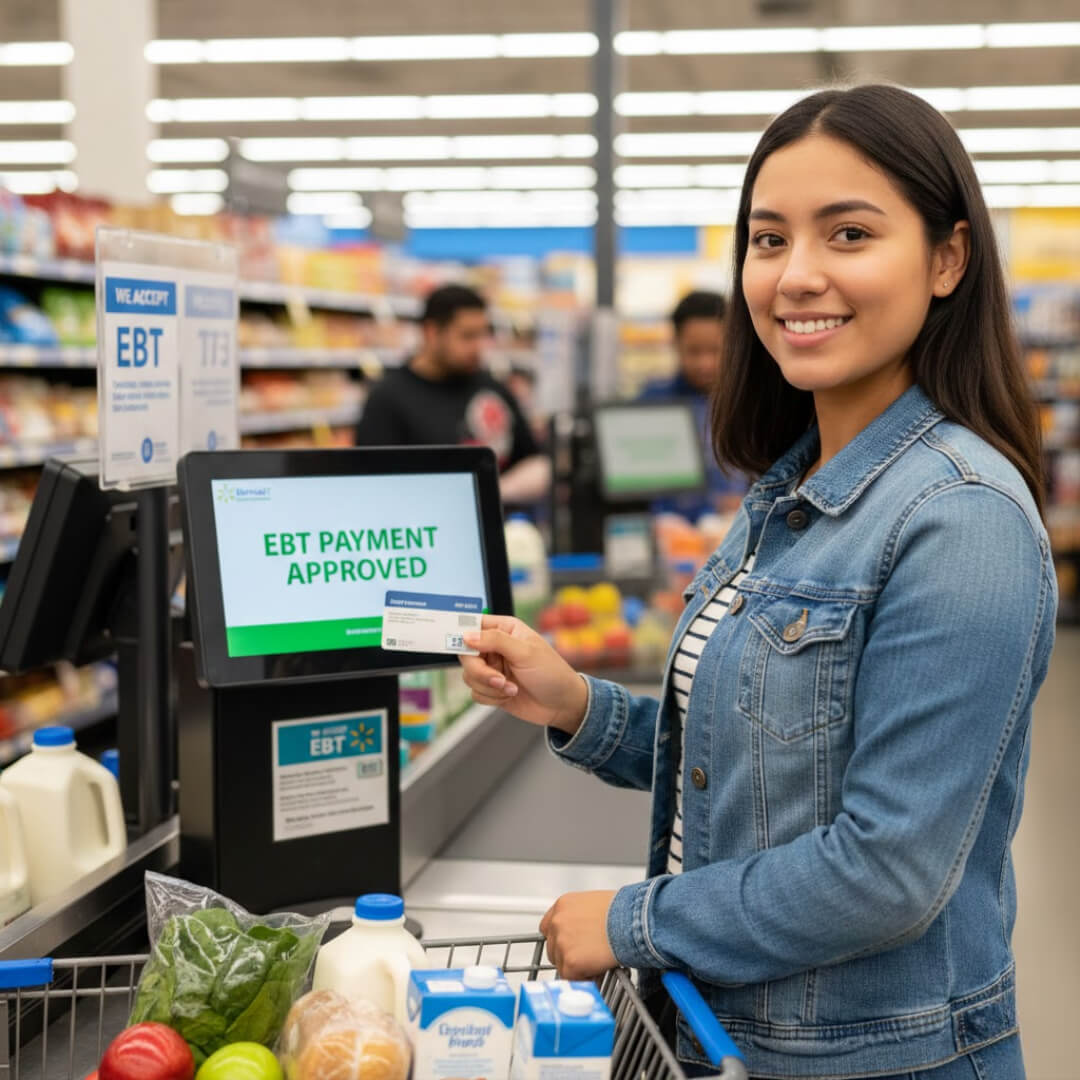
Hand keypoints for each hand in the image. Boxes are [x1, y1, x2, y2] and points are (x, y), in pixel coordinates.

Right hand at [460, 615, 587, 735]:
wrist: (562, 705)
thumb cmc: (552, 673)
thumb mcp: (525, 652)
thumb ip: (495, 641)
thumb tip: (467, 636)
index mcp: (504, 629)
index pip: (474, 624)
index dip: (463, 634)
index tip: (463, 646)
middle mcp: (495, 647)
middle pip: (466, 654)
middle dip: (480, 671)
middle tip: (498, 679)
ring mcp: (492, 668)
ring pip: (469, 675)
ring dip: (488, 686)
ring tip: (511, 688)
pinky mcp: (491, 688)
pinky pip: (475, 692)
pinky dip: (491, 697)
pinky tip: (510, 695)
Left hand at [540, 891, 617, 979]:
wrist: (631, 922)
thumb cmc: (622, 911)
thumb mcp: (594, 904)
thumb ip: (579, 917)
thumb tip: (580, 933)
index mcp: (563, 905)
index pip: (548, 926)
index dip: (559, 938)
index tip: (569, 945)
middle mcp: (557, 922)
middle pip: (553, 947)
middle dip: (567, 954)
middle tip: (585, 956)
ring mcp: (561, 942)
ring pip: (561, 964)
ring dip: (575, 967)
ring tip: (595, 961)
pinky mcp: (570, 962)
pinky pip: (570, 978)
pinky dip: (583, 978)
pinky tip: (597, 970)